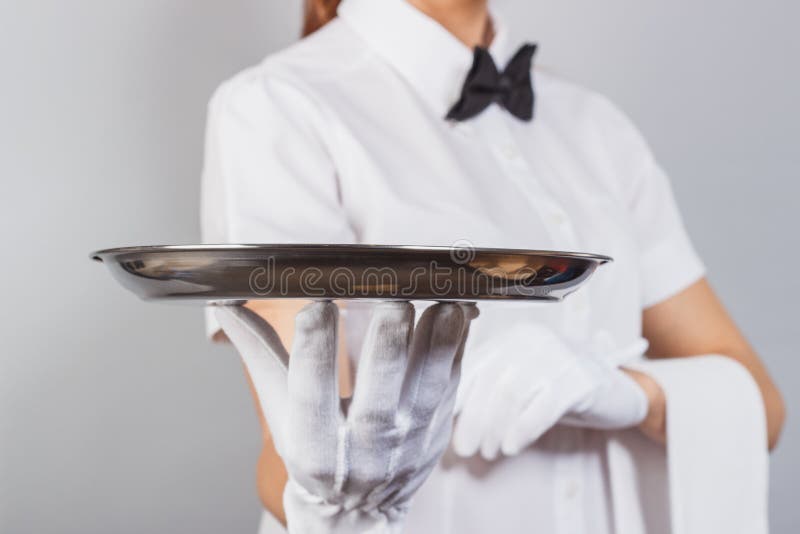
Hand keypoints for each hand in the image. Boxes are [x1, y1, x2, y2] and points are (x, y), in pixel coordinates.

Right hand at [216, 301, 476, 532]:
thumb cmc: (314, 452)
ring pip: (424, 391)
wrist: (357, 508)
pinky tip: (459, 316)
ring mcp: (406, 443)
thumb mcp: (279, 412)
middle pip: (376, 396)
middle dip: (386, 347)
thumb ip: (259, 353)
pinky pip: (449, 388)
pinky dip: (455, 351)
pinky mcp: (436, 432)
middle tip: (393, 300)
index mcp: (313, 444)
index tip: (316, 306)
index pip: (310, 395)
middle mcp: (362, 448)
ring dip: (435, 346)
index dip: (313, 351)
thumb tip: (225, 303)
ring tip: (443, 303)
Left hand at [453, 325, 648, 459]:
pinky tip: (511, 447)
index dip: (457, 396)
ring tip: (489, 451)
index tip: (444, 424)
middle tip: (464, 448)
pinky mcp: (580, 379)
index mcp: (514, 337)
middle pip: (491, 381)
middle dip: (473, 418)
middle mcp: (534, 339)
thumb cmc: (562, 389)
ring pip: (512, 394)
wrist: (618, 391)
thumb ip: (491, 390)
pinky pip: (542, 408)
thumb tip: (453, 416)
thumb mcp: (524, 381)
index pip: (476, 364)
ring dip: (495, 428)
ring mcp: (559, 356)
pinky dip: (522, 430)